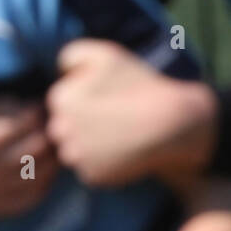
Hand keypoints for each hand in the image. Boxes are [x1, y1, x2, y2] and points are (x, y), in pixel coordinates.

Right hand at [0, 96, 58, 217]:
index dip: (38, 109)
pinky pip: (25, 203)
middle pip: (39, 149)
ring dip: (51, 158)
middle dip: (49, 131)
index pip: (28, 122)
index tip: (39, 103)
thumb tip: (21, 104)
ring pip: (39, 176)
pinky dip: (41, 187)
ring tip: (51, 145)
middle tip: (51, 122)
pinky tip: (43, 175)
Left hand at [46, 40, 216, 185]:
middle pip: (64, 127)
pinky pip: (89, 169)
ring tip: (119, 133)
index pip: (61, 101)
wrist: (171, 123)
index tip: (107, 98)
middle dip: (82, 123)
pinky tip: (122, 150)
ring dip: (89, 145)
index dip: (84, 98)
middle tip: (113, 118)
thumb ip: (71, 55)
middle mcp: (60, 130)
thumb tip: (59, 71)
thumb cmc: (139, 84)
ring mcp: (75, 156)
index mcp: (60, 98)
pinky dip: (103, 163)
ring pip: (74, 150)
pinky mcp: (91, 177)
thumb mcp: (105, 54)